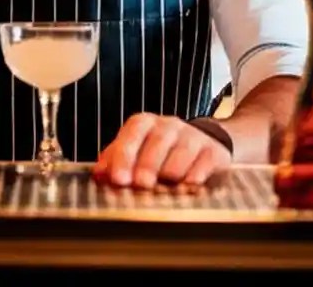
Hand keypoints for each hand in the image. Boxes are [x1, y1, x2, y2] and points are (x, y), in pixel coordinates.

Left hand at [93, 113, 231, 188]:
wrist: (202, 146)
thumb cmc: (160, 152)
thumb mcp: (135, 152)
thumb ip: (114, 162)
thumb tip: (98, 174)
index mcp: (145, 124)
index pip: (132, 134)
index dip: (124, 156)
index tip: (118, 178)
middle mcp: (169, 126)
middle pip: (157, 142)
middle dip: (147, 165)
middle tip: (141, 185)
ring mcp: (193, 137)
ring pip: (181, 154)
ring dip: (171, 174)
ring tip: (165, 188)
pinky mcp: (213, 151)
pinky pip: (205, 163)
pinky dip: (196, 176)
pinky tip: (189, 186)